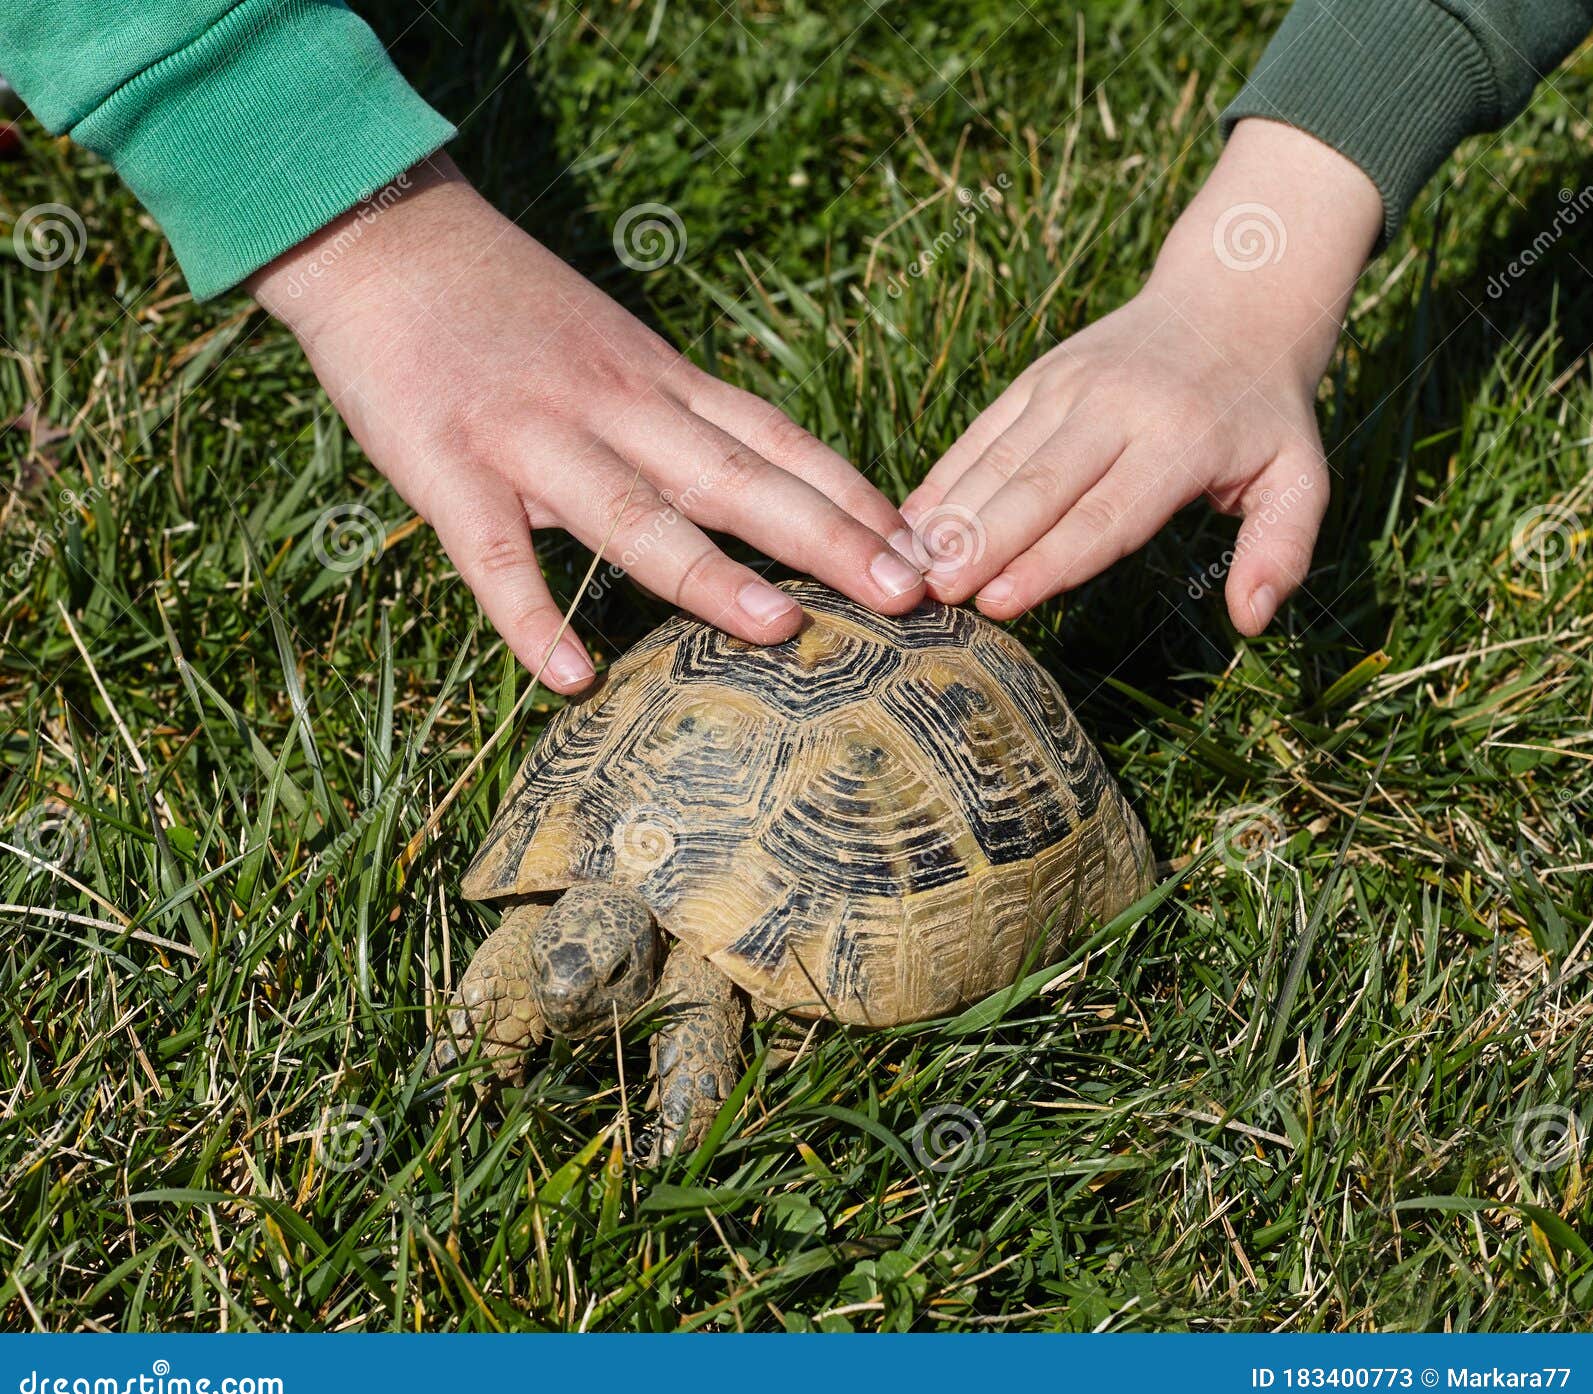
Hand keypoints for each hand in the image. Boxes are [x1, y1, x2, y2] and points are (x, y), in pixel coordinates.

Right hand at [248, 155, 923, 692]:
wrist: (382, 233)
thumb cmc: (506, 304)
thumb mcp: (617, 346)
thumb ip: (682, 414)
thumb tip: (761, 483)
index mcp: (661, 381)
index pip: (779, 442)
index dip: (856, 498)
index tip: (925, 551)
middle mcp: (616, 408)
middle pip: (738, 479)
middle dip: (829, 539)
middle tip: (908, 596)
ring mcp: (533, 438)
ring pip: (635, 513)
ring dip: (709, 574)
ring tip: (781, 631)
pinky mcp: (447, 467)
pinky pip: (493, 554)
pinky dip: (531, 615)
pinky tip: (571, 677)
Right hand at [902, 119, 1382, 633]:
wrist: (1233, 296)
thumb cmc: (1263, 412)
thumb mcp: (1300, 477)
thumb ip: (1281, 550)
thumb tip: (1251, 621)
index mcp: (1180, 442)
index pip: (1103, 516)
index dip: (1047, 563)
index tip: (997, 603)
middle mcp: (1116, 410)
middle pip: (1037, 489)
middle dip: (981, 543)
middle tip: (932, 593)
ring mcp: (1069, 387)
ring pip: (999, 460)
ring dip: (950, 515)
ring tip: (906, 564)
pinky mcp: (1038, 377)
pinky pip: (983, 433)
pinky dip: (944, 477)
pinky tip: (909, 520)